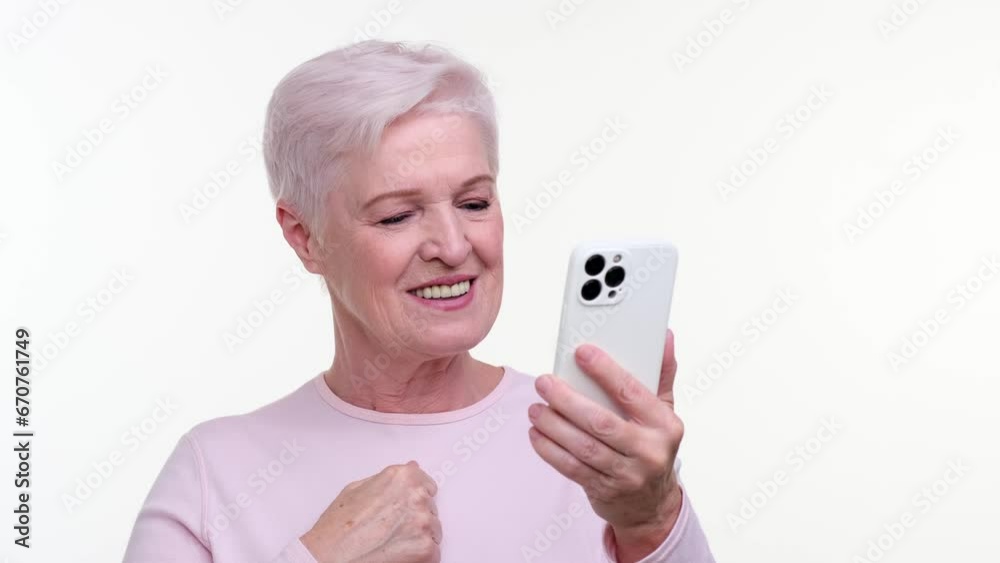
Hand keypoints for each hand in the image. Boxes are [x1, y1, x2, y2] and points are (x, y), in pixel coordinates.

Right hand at [300, 460, 442, 562]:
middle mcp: (416, 497)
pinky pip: (433, 552)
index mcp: (403, 478)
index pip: (427, 485)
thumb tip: (410, 469)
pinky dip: (419, 557)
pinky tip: (396, 555)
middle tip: (389, 529)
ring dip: (418, 538)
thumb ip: (389, 478)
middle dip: (414, 519)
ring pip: (433, 531)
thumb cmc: (336, 528)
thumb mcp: (356, 489)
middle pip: (430, 509)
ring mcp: (423, 523)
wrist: (327, 558)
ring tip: (390, 543)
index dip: (415, 499)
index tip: (406, 508)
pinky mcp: (426, 549)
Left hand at [528, 330, 683, 537]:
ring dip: (554, 426)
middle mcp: (649, 451)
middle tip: (544, 382)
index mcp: (665, 425)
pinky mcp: (604, 490)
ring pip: (583, 447)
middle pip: (601, 422)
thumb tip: (664, 336)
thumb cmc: (653, 447)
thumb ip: (661, 374)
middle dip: (568, 400)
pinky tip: (536, 434)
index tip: (581, 352)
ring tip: (535, 408)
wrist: (652, 505)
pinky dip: (550, 450)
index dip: (605, 371)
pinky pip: (572, 468)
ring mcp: (626, 474)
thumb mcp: (664, 412)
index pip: (631, 392)